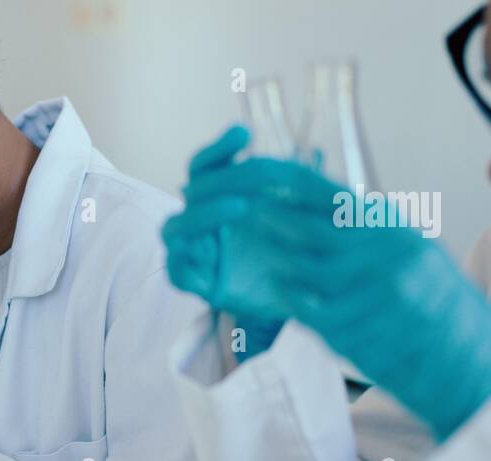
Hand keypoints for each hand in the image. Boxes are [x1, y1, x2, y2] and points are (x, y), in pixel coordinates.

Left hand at [163, 134, 490, 437]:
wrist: (466, 360)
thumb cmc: (432, 305)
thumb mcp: (405, 251)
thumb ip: (360, 230)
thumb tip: (313, 203)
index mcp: (388, 223)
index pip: (317, 188)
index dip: (272, 180)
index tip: (240, 175)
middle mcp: (385, 247)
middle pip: (304, 228)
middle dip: (265, 225)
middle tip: (232, 220)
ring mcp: (374, 286)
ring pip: (303, 270)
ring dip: (280, 270)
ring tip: (266, 267)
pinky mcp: (361, 324)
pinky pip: (308, 310)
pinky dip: (296, 306)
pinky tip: (291, 302)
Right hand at [164, 127, 293, 347]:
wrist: (313, 296)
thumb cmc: (308, 248)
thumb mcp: (312, 214)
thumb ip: (303, 187)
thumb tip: (316, 153)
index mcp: (223, 198)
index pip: (207, 167)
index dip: (218, 149)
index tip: (244, 134)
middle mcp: (206, 221)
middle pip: (190, 194)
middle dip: (212, 185)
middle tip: (246, 181)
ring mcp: (199, 252)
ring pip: (174, 228)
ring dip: (199, 216)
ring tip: (239, 208)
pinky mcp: (199, 283)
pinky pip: (176, 272)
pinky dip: (184, 263)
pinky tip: (208, 257)